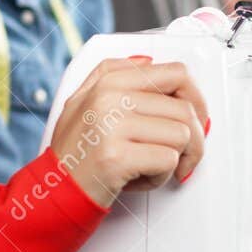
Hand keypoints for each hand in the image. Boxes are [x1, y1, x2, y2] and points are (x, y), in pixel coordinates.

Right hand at [48, 56, 207, 208]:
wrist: (54, 189)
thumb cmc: (73, 151)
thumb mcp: (82, 100)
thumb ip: (112, 74)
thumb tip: (148, 62)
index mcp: (108, 81)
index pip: (175, 73)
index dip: (196, 98)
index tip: (196, 118)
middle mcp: (110, 98)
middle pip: (185, 109)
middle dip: (194, 139)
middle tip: (185, 154)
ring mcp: (112, 126)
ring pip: (182, 135)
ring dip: (176, 159)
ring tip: (152, 166)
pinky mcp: (117, 157)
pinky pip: (168, 161)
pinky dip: (161, 176)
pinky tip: (141, 178)